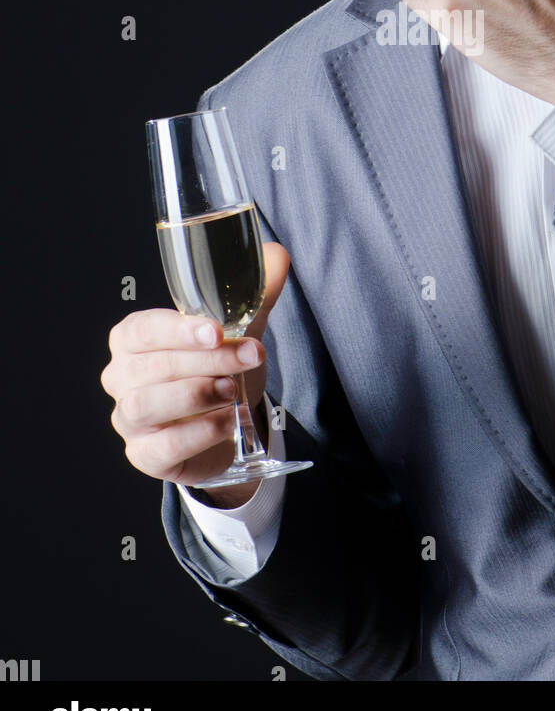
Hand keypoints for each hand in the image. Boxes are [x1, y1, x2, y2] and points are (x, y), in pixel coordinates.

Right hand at [101, 242, 289, 503]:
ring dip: (195, 395)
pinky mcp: (144, 455)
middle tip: (250, 356)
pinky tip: (225, 421)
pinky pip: (161, 446)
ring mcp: (127, 419)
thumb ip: (256, 291)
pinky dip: (197, 433)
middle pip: (151, 367)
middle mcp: (121, 377)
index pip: (143, 329)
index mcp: (133, 338)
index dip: (177, 330)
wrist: (225, 422)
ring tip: (233, 389)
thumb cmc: (217, 367)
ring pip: (145, 406)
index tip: (216, 331)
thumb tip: (276, 255)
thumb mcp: (238, 328)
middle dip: (207, 361)